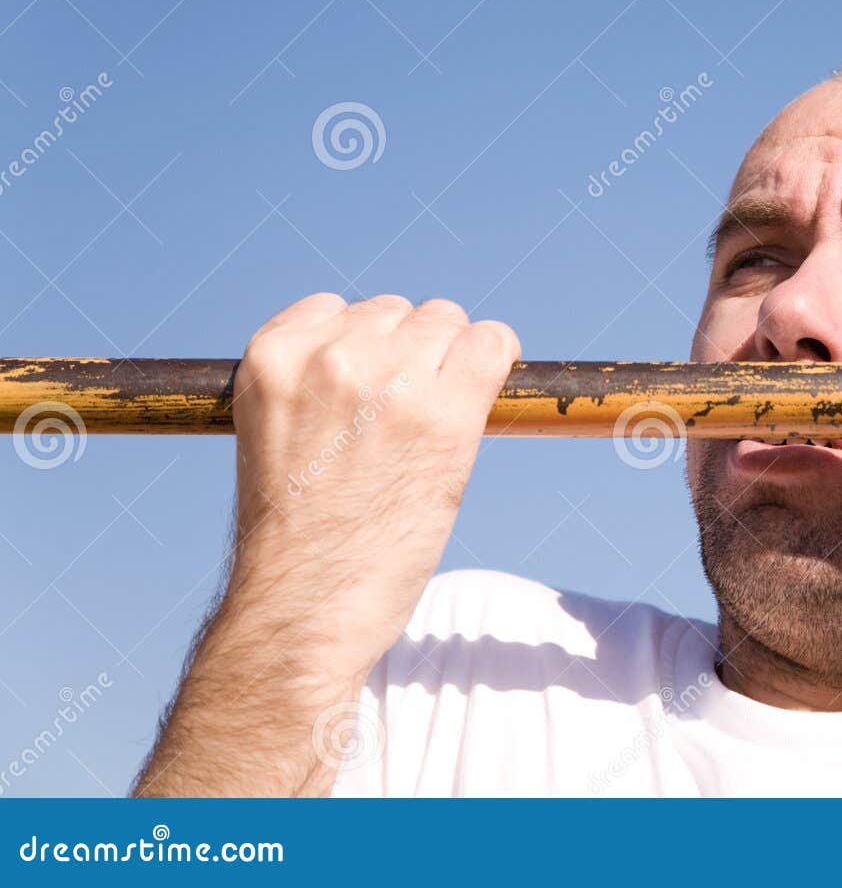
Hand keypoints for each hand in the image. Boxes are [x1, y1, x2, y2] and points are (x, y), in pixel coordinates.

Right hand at [224, 293, 519, 678]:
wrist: (304, 607)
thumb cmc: (295, 537)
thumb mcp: (275, 434)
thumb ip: (315, 382)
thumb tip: (388, 350)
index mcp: (272, 356)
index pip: (340, 307)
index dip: (367, 348)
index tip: (371, 392)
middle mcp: (330, 356)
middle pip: (403, 313)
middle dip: (412, 355)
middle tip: (406, 421)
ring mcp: (391, 382)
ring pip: (448, 323)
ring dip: (452, 362)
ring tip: (432, 426)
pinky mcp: (445, 415)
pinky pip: (492, 343)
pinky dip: (497, 360)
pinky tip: (486, 394)